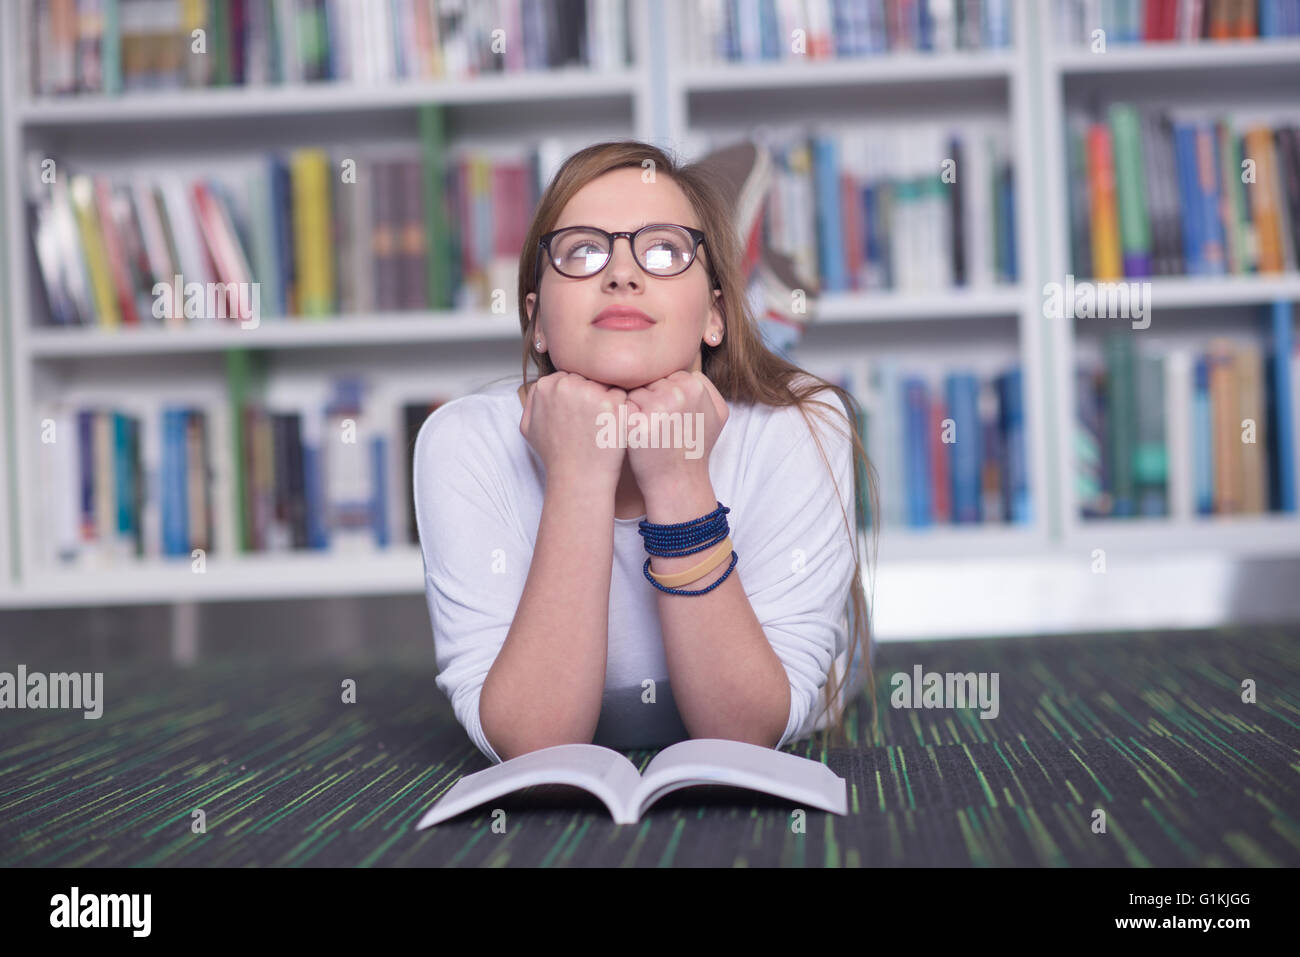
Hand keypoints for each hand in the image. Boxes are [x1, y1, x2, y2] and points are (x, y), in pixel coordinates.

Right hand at [520, 371, 627, 488]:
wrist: (578, 478)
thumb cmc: (556, 455)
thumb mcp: (528, 428)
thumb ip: (532, 401)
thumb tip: (541, 385)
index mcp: (544, 386)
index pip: (569, 376)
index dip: (576, 396)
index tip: (577, 415)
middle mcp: (565, 385)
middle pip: (587, 378)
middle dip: (592, 394)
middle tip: (590, 421)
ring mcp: (589, 393)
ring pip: (605, 384)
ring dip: (607, 399)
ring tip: (600, 425)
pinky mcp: (612, 403)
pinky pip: (622, 395)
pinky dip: (621, 409)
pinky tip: (612, 426)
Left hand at [623, 371, 727, 492]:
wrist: (678, 482)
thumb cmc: (695, 448)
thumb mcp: (719, 414)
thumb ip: (708, 386)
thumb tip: (690, 371)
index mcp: (695, 386)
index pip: (669, 376)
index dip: (666, 396)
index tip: (672, 417)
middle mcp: (677, 393)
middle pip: (651, 382)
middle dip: (650, 400)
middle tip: (660, 426)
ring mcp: (655, 408)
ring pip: (634, 392)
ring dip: (636, 409)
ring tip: (649, 431)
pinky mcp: (635, 424)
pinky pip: (621, 408)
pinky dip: (624, 420)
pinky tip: (634, 435)